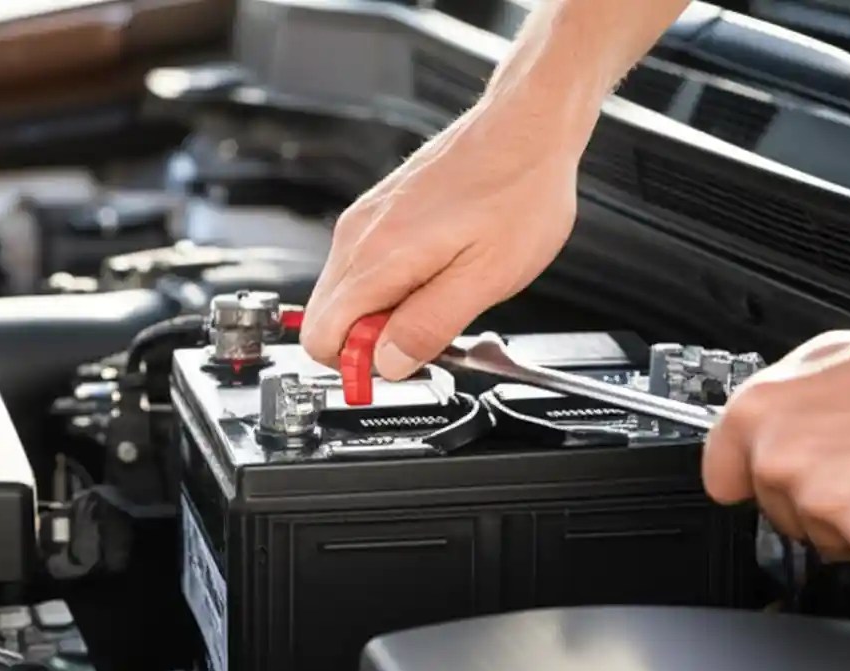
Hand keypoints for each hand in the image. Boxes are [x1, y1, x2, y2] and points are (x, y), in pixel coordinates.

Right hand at [299, 98, 594, 378]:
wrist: (528, 126)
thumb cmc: (518, 190)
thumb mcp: (486, 278)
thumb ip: (429, 326)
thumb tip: (389, 364)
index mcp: (377, 258)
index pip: (322, 338)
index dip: (358, 365)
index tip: (401, 363)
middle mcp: (359, 235)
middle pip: (329, 319)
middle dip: (373, 341)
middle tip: (431, 332)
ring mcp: (366, 220)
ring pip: (349, 295)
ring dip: (388, 311)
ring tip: (446, 293)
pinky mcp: (381, 211)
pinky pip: (367, 268)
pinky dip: (396, 284)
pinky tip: (442, 269)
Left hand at [703, 304, 849, 577]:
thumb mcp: (816, 366)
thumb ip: (775, 415)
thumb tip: (755, 444)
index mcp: (754, 415)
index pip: (721, 481)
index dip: (755, 486)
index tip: (776, 486)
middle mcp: (779, 460)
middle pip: (782, 519)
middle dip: (821, 503)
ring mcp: (824, 502)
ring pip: (831, 545)